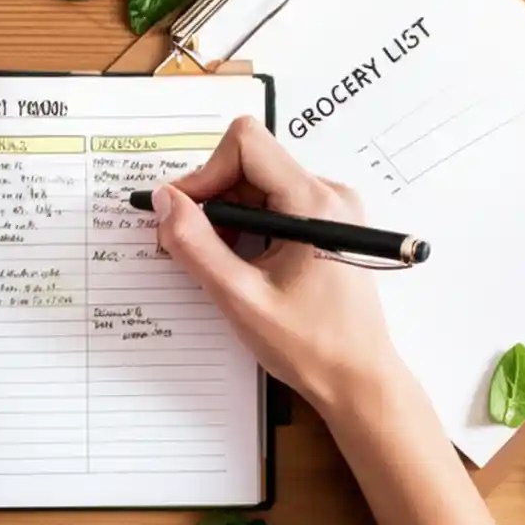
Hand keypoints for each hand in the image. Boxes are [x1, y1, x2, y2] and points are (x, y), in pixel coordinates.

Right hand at [153, 116, 403, 410]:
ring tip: (219, 262)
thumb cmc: (310, 345)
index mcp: (314, 203)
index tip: (183, 213)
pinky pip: (274, 204)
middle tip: (190, 245)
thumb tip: (165, 201)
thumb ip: (195, 245)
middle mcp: (329, 195)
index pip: (247, 144)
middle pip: (250, 163)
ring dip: (227, 216)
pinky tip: (241, 264)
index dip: (205, 172)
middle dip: (211, 198)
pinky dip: (246, 226)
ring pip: (258, 184)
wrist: (359, 380)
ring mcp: (331, 209)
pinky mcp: (326, 226)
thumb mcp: (240, 297)